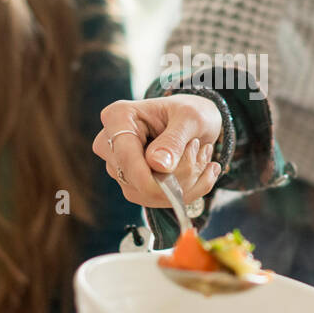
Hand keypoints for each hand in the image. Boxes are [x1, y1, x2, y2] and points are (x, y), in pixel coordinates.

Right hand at [93, 95, 223, 206]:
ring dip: (185, 184)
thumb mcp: (190, 118)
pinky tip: (202, 171)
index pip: (126, 158)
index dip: (151, 179)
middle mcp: (111, 144)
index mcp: (118, 117)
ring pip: (147, 194)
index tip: (179, 184)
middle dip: (177, 176)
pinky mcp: (131, 184)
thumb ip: (174, 140)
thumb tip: (157, 165)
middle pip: (137, 179)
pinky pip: (157, 200)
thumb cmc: (189, 112)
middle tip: (202, 150)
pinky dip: (186, 192)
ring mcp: (119, 167)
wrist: (194, 121)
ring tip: (202, 156)